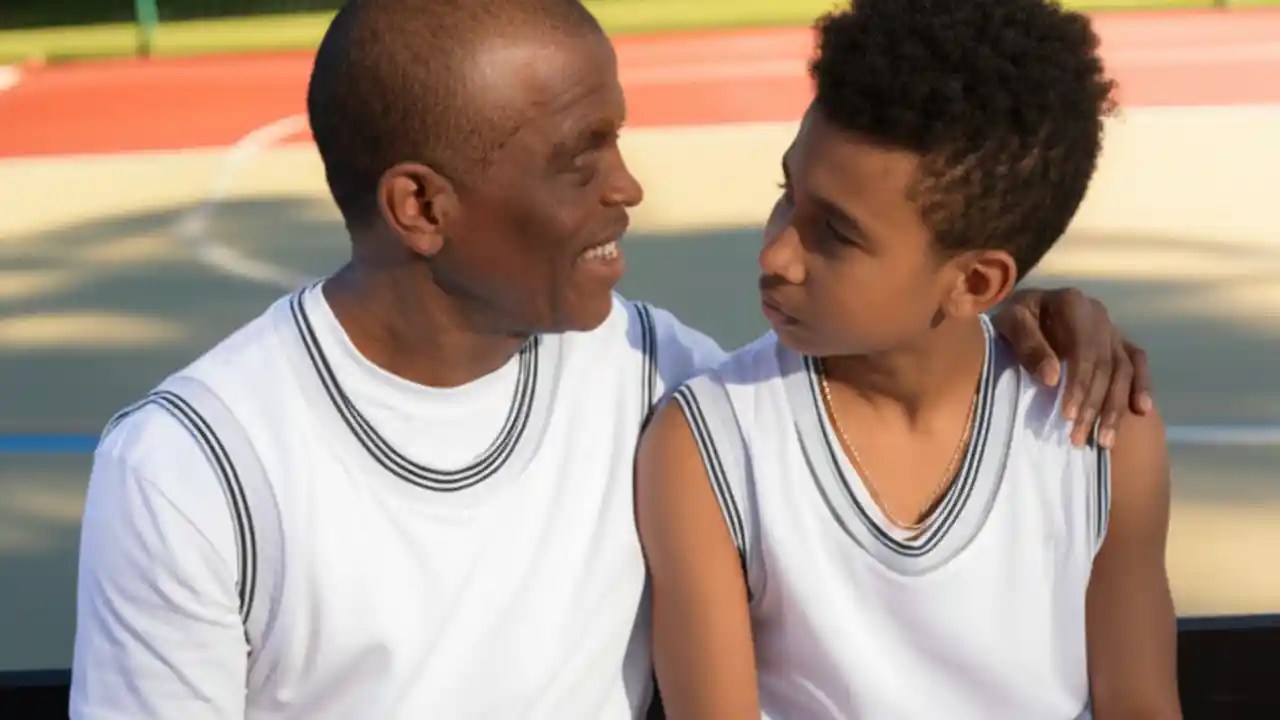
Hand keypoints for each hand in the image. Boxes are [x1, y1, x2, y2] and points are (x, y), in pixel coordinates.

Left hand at [992, 288, 1152, 447]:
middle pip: (1105, 365)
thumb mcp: (1009, 323)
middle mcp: (1097, 314)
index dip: (1079, 385)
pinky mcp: (1118, 340)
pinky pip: (1137, 362)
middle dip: (1093, 406)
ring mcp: (1111, 328)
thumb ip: (1028, 346)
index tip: (1068, 416)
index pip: (1083, 351)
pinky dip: (1142, 385)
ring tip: (1105, 441)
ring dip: (1116, 407)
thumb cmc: (1012, 317)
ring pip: (1123, 370)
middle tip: (1078, 439)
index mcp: (1071, 304)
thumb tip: (1052, 379)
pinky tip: (1141, 411)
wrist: (1022, 307)